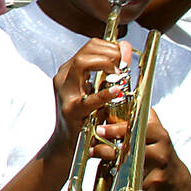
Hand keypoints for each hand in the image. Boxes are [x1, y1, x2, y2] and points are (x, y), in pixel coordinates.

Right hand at [49, 38, 133, 159]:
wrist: (67, 144)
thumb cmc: (85, 117)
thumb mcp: (97, 90)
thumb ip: (110, 71)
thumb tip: (126, 47)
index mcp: (69, 71)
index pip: (90, 46)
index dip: (111, 46)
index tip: (125, 56)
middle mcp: (63, 78)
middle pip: (86, 52)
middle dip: (110, 54)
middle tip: (124, 66)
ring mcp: (65, 93)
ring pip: (82, 64)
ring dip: (106, 64)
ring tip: (120, 74)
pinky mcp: (71, 111)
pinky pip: (89, 99)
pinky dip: (105, 94)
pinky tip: (117, 91)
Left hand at [94, 108, 190, 190]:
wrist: (173, 178)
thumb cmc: (155, 151)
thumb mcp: (152, 132)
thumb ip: (138, 117)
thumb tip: (115, 97)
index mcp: (158, 135)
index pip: (137, 128)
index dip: (116, 129)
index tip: (99, 129)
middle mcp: (161, 152)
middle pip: (132, 150)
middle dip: (108, 150)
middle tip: (92, 150)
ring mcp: (160, 171)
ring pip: (131, 170)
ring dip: (110, 168)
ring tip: (97, 163)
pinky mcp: (157, 188)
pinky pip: (135, 188)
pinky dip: (121, 187)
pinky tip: (112, 182)